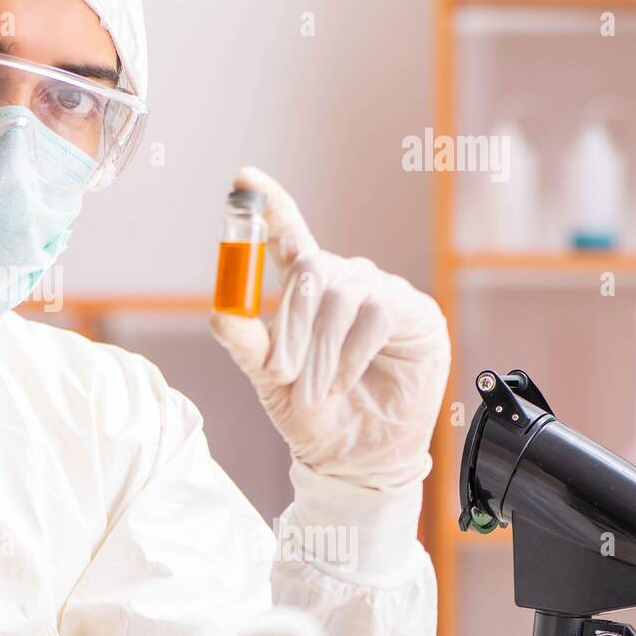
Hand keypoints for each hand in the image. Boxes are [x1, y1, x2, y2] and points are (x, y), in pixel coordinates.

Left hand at [211, 167, 448, 489]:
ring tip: (312, 391)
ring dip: (320, 349)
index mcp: (305, 288)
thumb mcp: (268, 378)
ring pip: (341, 296)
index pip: (286, 235)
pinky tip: (342, 381)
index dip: (267, 205)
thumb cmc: (310, 412)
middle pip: (309, 271)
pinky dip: (351, 352)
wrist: (354, 457)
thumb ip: (245, 342)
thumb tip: (219, 311)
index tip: (243, 178)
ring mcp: (381, 293)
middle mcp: (343, 281)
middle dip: (290, 325)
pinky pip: (377, 314)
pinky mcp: (415, 314)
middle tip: (280, 373)